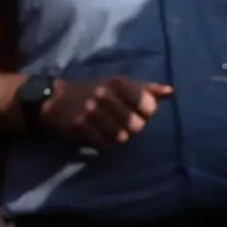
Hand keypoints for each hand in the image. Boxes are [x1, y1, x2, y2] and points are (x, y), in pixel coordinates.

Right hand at [37, 74, 168, 151]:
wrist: (56, 100)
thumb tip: (171, 92)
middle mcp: (104, 94)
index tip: (139, 112)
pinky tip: (97, 133)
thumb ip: (146, 89)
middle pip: (136, 125)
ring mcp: (90, 111)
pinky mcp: (79, 127)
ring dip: (117, 136)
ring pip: (120, 137)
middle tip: (122, 122)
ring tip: (109, 128)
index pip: (148, 105)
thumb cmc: (94, 91)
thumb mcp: (119, 84)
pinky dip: (103, 142)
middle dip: (132, 127)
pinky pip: (103, 144)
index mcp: (118, 82)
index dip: (147, 113)